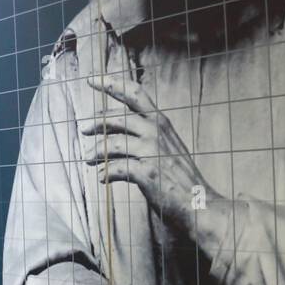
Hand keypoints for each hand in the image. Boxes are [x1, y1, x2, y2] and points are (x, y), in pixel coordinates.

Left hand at [82, 74, 220, 238]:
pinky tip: (102, 178)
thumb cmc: (181, 178)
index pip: (135, 94)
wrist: (200, 204)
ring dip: (96, 152)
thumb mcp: (167, 147)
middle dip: (97, 122)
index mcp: (161, 122)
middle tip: (84, 130)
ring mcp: (151, 151)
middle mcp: (156, 132)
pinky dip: (106, 174)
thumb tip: (114, 137)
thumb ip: (146, 136)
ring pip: (112, 144)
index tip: (91, 80)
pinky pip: (115, 169)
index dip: (111, 84)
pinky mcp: (146, 172)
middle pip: (118, 117)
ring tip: (89, 159)